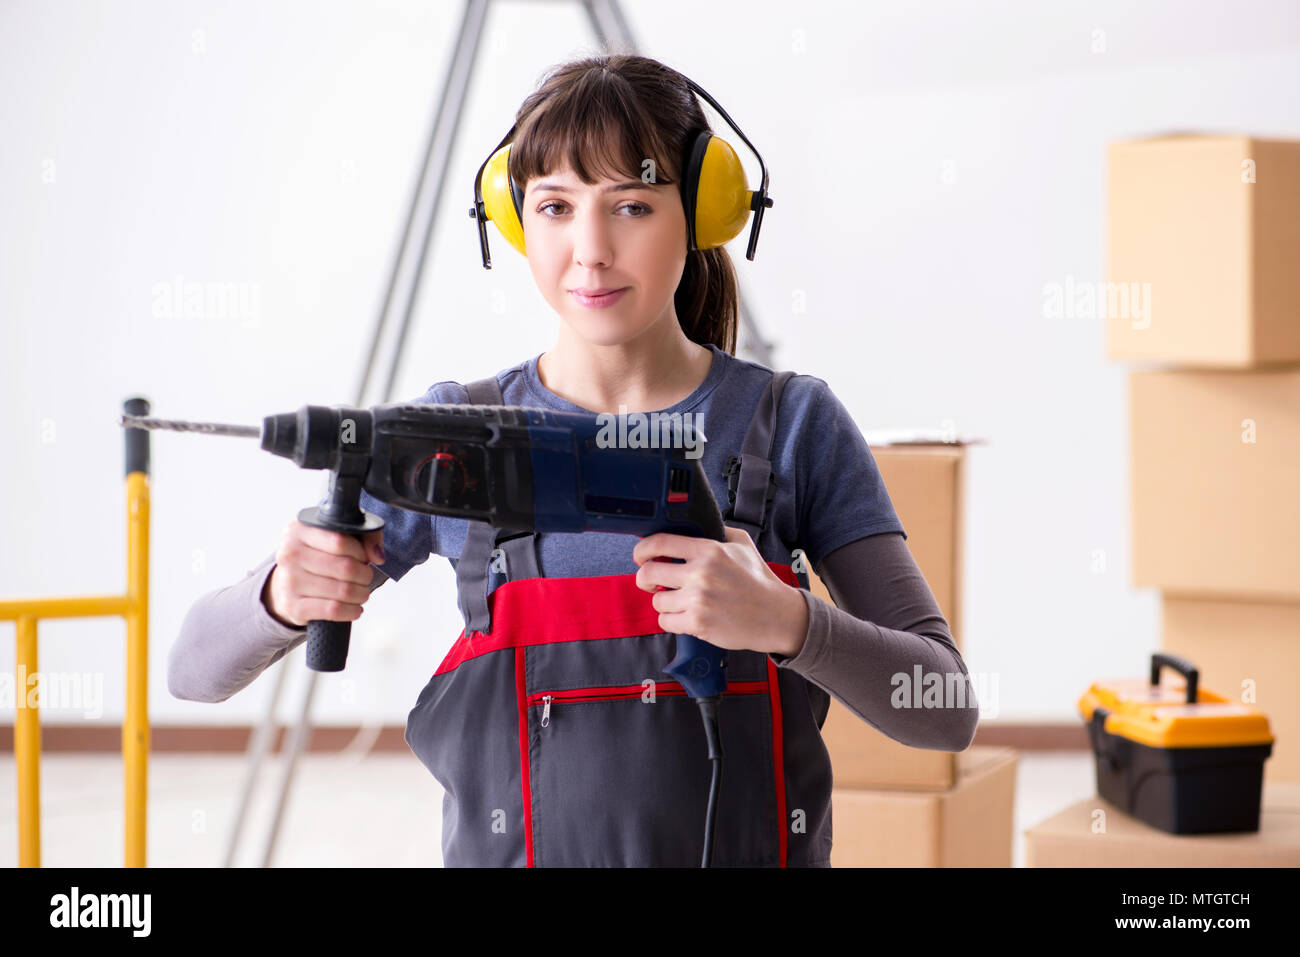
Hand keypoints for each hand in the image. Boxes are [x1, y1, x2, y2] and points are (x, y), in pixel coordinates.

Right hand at [263, 520, 384, 627]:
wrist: (288, 584)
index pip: (340, 541)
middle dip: (365, 575)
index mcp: (299, 530)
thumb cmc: (320, 556)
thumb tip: (377, 556)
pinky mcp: (293, 607)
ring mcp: (289, 582)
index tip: (364, 558)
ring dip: (362, 594)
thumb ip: (366, 535)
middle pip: (345, 567)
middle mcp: (289, 554)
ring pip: (342, 590)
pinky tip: (355, 608)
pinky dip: (351, 611)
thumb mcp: (340, 535)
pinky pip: (333, 609)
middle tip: (366, 577)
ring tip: (362, 592)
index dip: (360, 552)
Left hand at [631, 526, 809, 657]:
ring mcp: (698, 600)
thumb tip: (695, 524)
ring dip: (664, 602)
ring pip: (657, 601)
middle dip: (645, 579)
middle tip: (652, 583)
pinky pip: (665, 622)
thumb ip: (717, 531)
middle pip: (648, 574)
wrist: (776, 615)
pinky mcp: (698, 623)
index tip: (640, 557)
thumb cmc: (759, 580)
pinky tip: (685, 616)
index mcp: (708, 550)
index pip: (659, 543)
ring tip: (680, 601)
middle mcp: (700, 573)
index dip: (641, 550)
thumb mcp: (742, 544)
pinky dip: (671, 621)